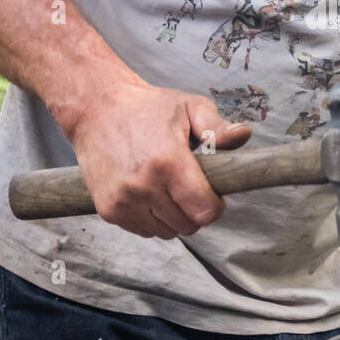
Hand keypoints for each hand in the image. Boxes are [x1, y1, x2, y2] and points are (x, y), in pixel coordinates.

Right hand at [67, 78, 251, 238]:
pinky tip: (148, 193)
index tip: (213, 194)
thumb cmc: (146, 108)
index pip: (204, 211)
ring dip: (173, 217)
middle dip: (195, 210)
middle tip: (189, 187)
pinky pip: (143, 231)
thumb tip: (243, 135)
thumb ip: (217, 126)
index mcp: (168, 162)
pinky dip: (151, 219)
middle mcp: (143, 186)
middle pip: (188, 225)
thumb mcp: (188, 107)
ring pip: (166, 232)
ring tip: (167, 188)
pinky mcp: (108, 210)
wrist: (96, 109)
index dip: (215, 206)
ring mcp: (123, 201)